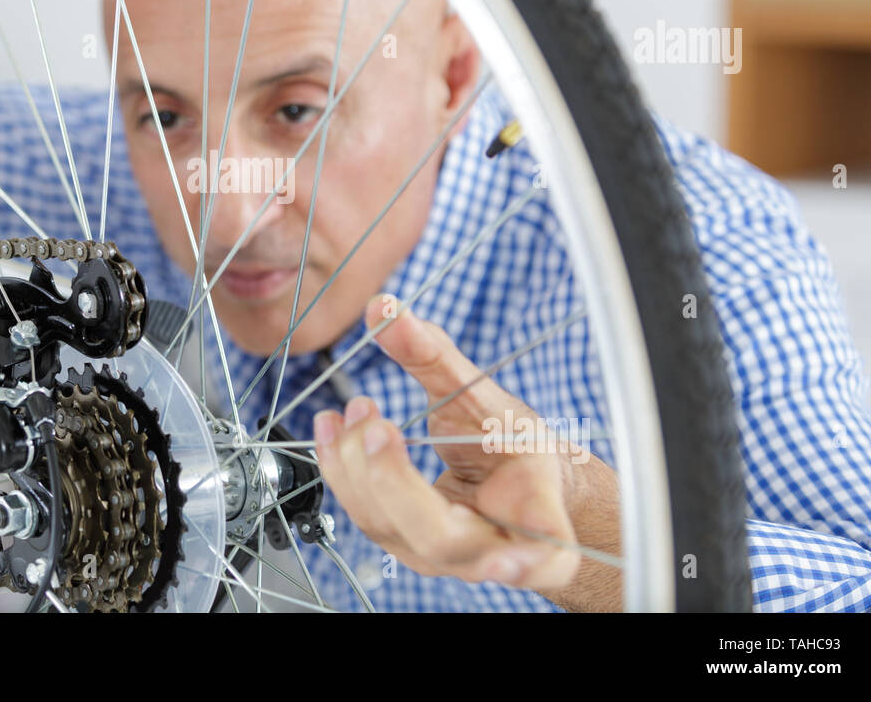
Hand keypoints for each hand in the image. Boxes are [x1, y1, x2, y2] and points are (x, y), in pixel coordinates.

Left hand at [314, 294, 590, 594]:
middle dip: (395, 481)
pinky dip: (342, 470)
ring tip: (353, 410)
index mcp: (536, 519)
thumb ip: (437, 358)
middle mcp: (486, 551)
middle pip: (439, 538)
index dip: (525, 564)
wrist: (509, 481)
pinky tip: (330, 429)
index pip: (541, 556)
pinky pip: (367, 516)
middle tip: (375, 425)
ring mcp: (441, 557)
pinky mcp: (404, 544)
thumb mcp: (489, 397)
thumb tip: (383, 307)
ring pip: (390, 529)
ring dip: (357, 466)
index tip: (504, 561)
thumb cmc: (515, 448)